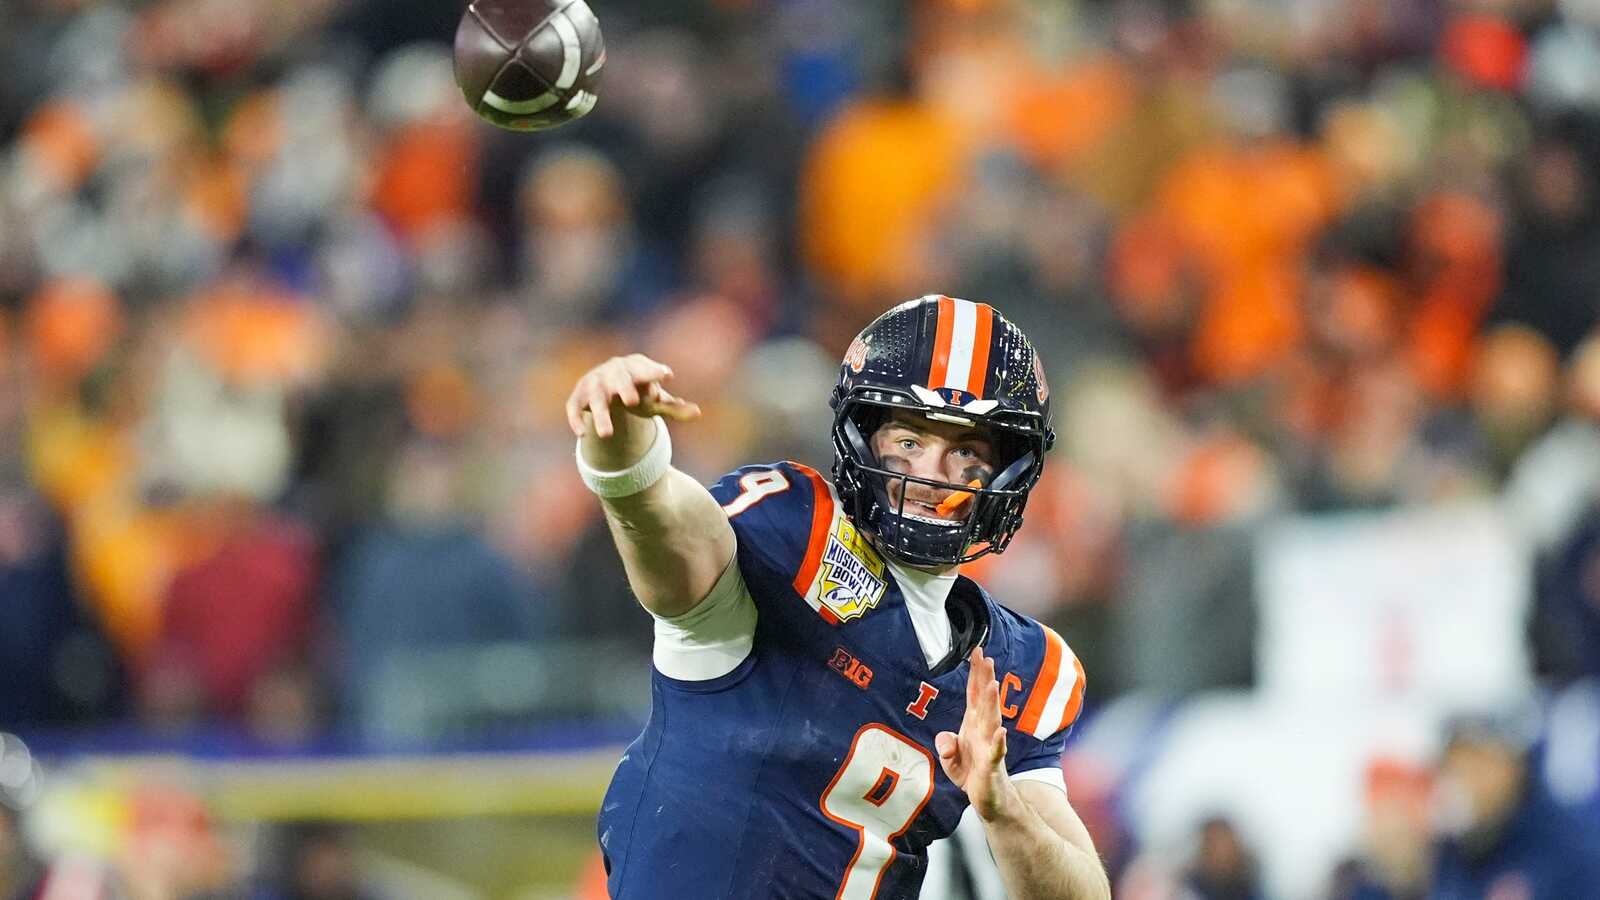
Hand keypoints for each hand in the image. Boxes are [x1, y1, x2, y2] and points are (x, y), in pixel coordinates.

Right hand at [564, 354, 701, 437]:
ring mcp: (594, 384)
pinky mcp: (578, 397)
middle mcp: (614, 373)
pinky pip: (574, 407)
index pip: (646, 370)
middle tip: (633, 401)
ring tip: (606, 435)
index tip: (666, 375)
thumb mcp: (655, 401)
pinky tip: (582, 434)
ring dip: (600, 415)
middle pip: (619, 379)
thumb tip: (698, 413)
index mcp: (636, 368)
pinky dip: (576, 419)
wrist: (608, 385)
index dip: (653, 372)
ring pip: (596, 398)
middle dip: (625, 388)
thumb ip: (674, 408)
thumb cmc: (638, 392)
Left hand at [936, 647, 1019, 821]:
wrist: (987, 799)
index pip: (975, 694)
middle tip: (986, 659)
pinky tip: (1001, 731)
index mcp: (973, 724)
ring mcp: (989, 746)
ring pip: (992, 721)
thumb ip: (945, 745)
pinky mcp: (992, 765)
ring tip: (993, 685)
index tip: (978, 652)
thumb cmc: (971, 773)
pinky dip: (998, 741)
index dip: (976, 674)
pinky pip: (996, 752)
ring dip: (992, 704)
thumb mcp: (950, 759)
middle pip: (984, 701)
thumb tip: (945, 740)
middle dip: (986, 680)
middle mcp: (984, 731)